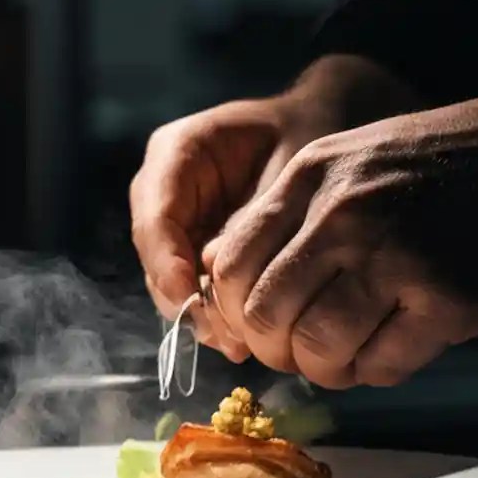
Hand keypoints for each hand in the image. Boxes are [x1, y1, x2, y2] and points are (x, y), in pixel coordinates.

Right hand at [129, 55, 423, 361]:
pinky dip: (214, 316)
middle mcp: (164, 190)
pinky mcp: (192, 253)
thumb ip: (251, 217)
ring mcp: (176, 225)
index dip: (166, 262)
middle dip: (185, 300)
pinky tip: (241, 340)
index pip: (156, 216)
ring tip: (237, 345)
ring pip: (170, 281)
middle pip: (156, 256)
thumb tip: (219, 274)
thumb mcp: (287, 166)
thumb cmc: (307, 138)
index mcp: (177, 152)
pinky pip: (193, 289)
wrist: (321, 132)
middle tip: (223, 336)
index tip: (190, 297)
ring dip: (199, 316)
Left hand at [204, 87, 477, 387]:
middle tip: (304, 353)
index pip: (231, 267)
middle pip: (265, 316)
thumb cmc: (464, 160)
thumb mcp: (361, 158)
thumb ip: (299, 215)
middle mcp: (345, 213)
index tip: (262, 327)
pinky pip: (380, 367)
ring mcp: (397, 257)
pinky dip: (378, 372)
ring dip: (327, 369)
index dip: (237, 313)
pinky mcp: (450, 301)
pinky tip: (396, 349)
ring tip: (351, 355)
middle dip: (277, 350)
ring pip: (317, 350)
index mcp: (314, 173)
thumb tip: (240, 288)